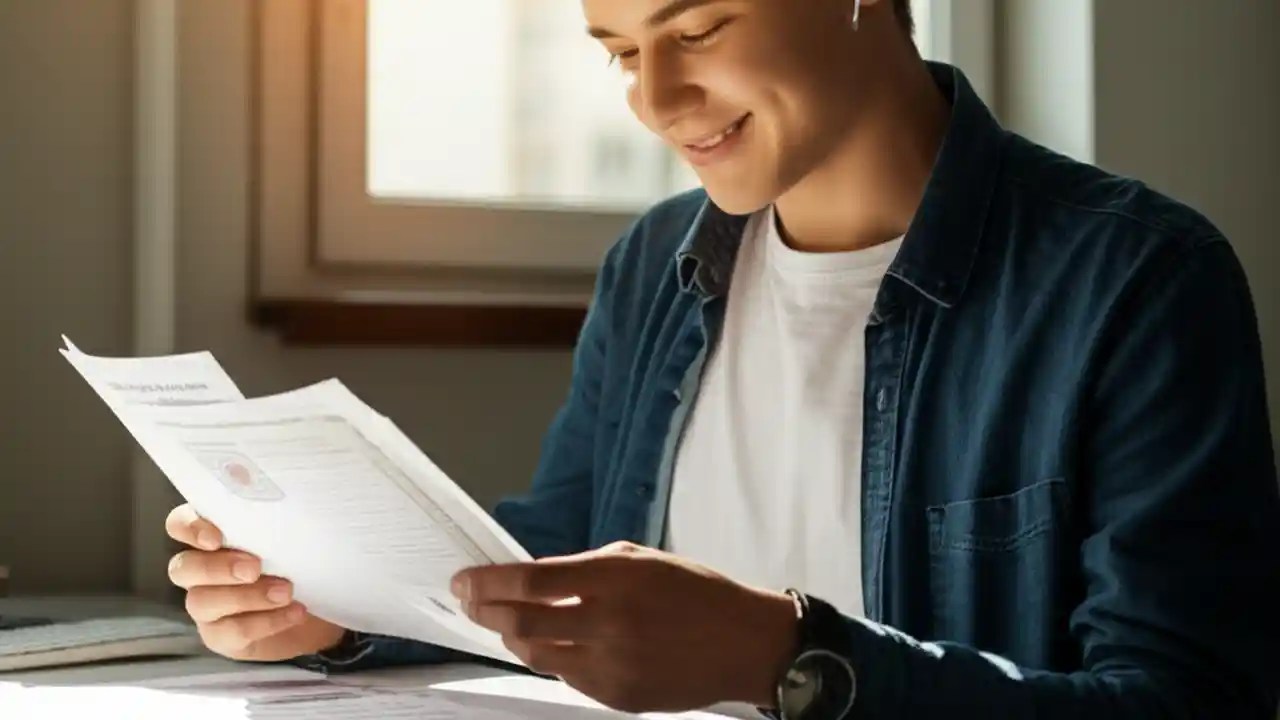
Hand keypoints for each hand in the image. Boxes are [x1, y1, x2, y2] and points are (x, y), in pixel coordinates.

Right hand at [165, 504, 346, 660]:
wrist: (318, 605)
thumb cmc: (298, 560)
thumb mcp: (291, 537)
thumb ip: (276, 524)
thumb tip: (291, 507)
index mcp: (211, 536)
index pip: (179, 524)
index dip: (190, 529)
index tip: (215, 538)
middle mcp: (199, 570)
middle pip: (183, 567)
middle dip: (217, 568)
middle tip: (254, 568)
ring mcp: (206, 605)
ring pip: (201, 601)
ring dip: (246, 597)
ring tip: (286, 592)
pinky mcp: (220, 636)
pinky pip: (230, 632)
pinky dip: (266, 621)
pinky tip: (294, 611)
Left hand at [451, 542, 798, 713]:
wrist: (744, 643)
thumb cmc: (697, 591)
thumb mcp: (642, 560)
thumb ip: (587, 569)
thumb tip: (535, 580)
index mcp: (615, 578)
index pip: (529, 582)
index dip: (486, 583)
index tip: (463, 580)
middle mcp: (607, 623)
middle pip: (520, 622)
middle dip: (484, 610)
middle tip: (468, 601)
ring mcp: (611, 666)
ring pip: (535, 655)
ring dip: (512, 636)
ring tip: (505, 623)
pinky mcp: (617, 697)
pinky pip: (566, 677)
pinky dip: (551, 658)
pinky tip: (552, 644)